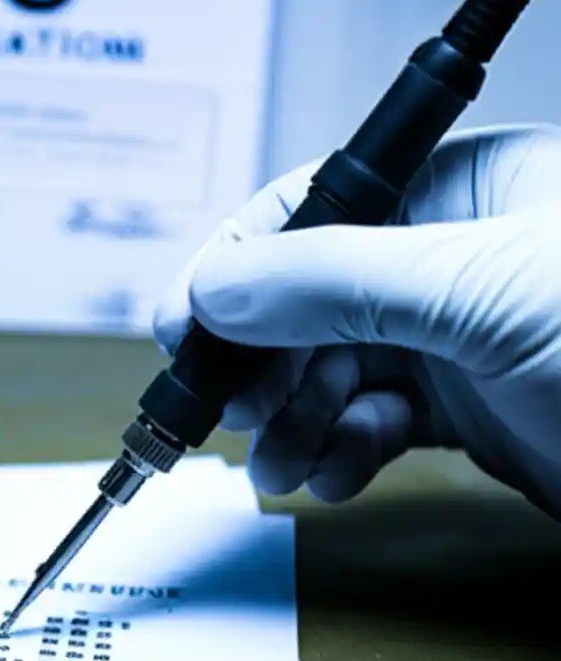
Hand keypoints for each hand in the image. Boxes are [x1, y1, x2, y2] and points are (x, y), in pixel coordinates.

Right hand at [152, 124, 560, 514]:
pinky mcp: (468, 406)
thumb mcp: (475, 291)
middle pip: (307, 297)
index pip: (313, 207)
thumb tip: (218, 285)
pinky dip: (336, 451)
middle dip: (262, 360)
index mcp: (461, 188)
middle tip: (226, 407)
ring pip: (329, 368)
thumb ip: (331, 280)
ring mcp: (456, 334)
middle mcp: (450, 255)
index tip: (185, 320)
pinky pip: (369, 421)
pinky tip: (330, 472)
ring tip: (275, 459)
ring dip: (290, 419)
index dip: (239, 263)